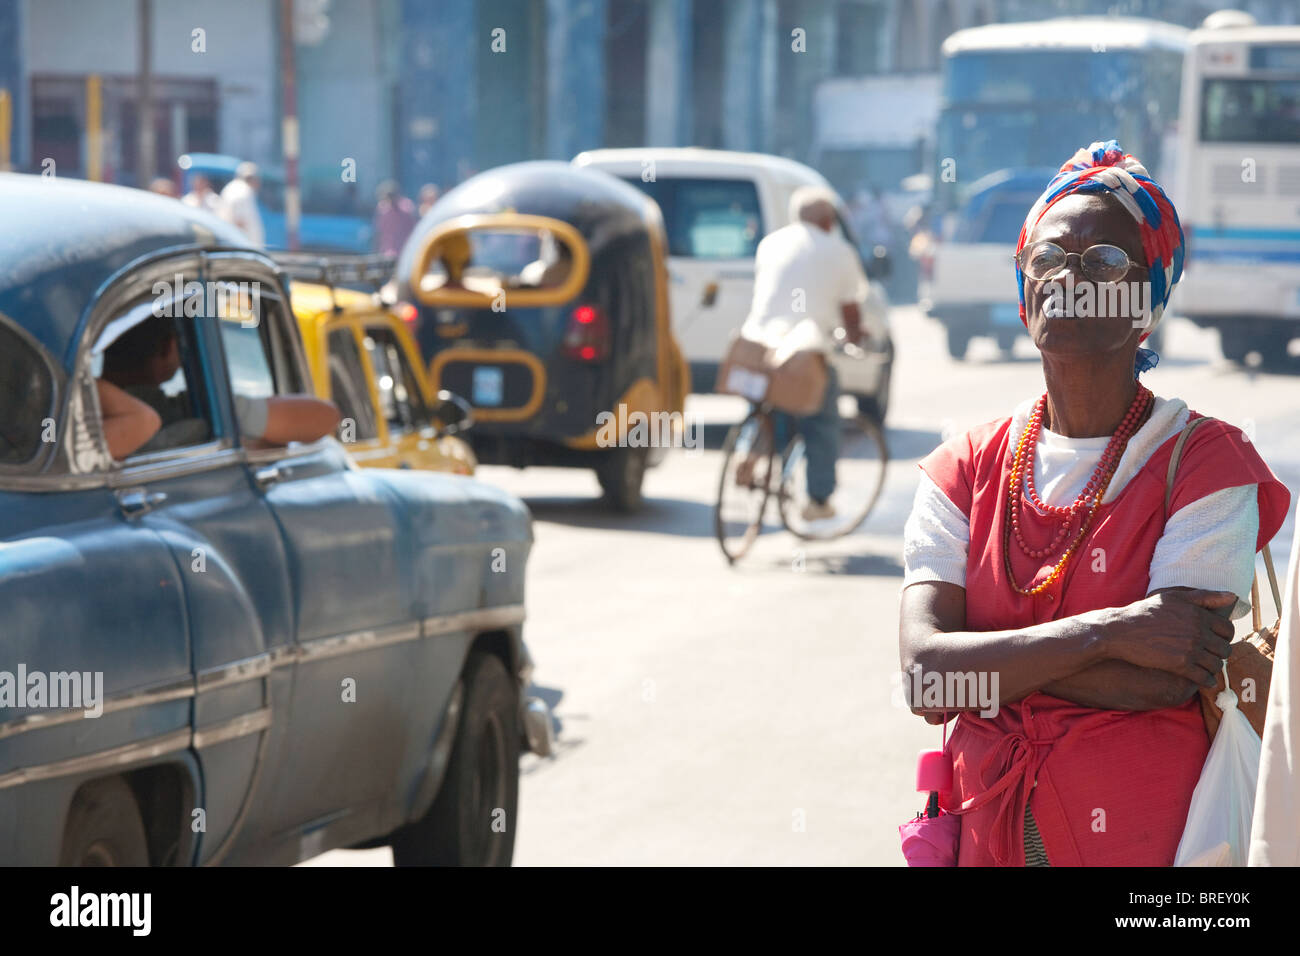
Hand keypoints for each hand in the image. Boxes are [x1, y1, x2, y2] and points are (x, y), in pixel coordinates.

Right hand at [1103, 589, 1235, 687]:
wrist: (1121, 631)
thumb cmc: (1146, 612)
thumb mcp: (1174, 597)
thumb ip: (1204, 597)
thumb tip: (1232, 596)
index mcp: (1199, 615)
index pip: (1227, 629)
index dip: (1224, 636)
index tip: (1215, 639)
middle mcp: (1198, 632)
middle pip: (1225, 649)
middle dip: (1219, 653)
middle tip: (1210, 654)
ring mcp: (1190, 649)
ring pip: (1216, 664)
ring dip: (1213, 667)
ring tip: (1206, 667)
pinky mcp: (1180, 665)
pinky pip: (1204, 677)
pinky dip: (1207, 681)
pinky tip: (1203, 680)